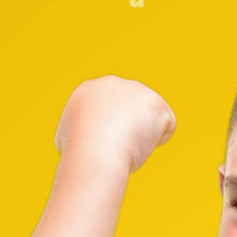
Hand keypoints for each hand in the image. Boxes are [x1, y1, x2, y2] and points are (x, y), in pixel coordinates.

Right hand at [54, 75, 176, 175]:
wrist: (96, 151)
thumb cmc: (81, 154)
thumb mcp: (70, 139)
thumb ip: (84, 131)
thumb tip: (92, 136)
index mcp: (89, 90)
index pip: (111, 111)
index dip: (112, 131)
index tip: (105, 143)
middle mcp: (112, 83)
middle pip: (133, 111)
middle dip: (130, 130)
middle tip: (117, 145)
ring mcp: (135, 89)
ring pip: (151, 118)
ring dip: (143, 137)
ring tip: (126, 144)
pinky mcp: (156, 102)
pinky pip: (167, 127)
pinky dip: (157, 141)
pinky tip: (141, 143)